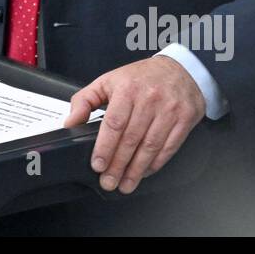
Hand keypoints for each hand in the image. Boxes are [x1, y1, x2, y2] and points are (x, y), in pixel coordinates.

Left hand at [64, 55, 205, 194]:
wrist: (180, 70)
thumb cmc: (141, 77)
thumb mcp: (108, 81)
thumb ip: (85, 100)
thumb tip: (70, 122)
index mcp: (127, 89)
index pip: (114, 123)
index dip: (105, 147)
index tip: (98, 165)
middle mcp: (149, 99)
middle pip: (131, 139)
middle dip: (118, 165)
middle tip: (109, 181)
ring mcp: (169, 110)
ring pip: (150, 147)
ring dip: (136, 170)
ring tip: (125, 183)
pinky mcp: (184, 119)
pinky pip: (169, 147)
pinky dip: (155, 163)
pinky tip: (144, 172)